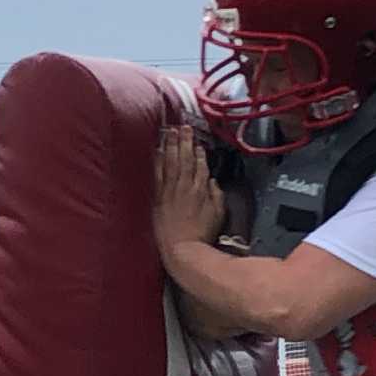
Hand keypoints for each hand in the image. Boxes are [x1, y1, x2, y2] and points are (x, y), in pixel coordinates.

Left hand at [154, 125, 224, 254]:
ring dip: (170, 144)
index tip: (197, 142)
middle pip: (185, 158)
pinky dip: (158, 160)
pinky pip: (158, 174)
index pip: (200, 165)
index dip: (199, 152)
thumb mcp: (219, 214)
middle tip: (183, 126)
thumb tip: (213, 182)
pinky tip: (157, 149)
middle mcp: (186, 185)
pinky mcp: (158, 197)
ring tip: (169, 131)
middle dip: (184, 141)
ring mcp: (171, 190)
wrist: (182, 248)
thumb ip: (217, 195)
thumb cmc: (202, 234)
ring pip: (171, 161)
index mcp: (202, 189)